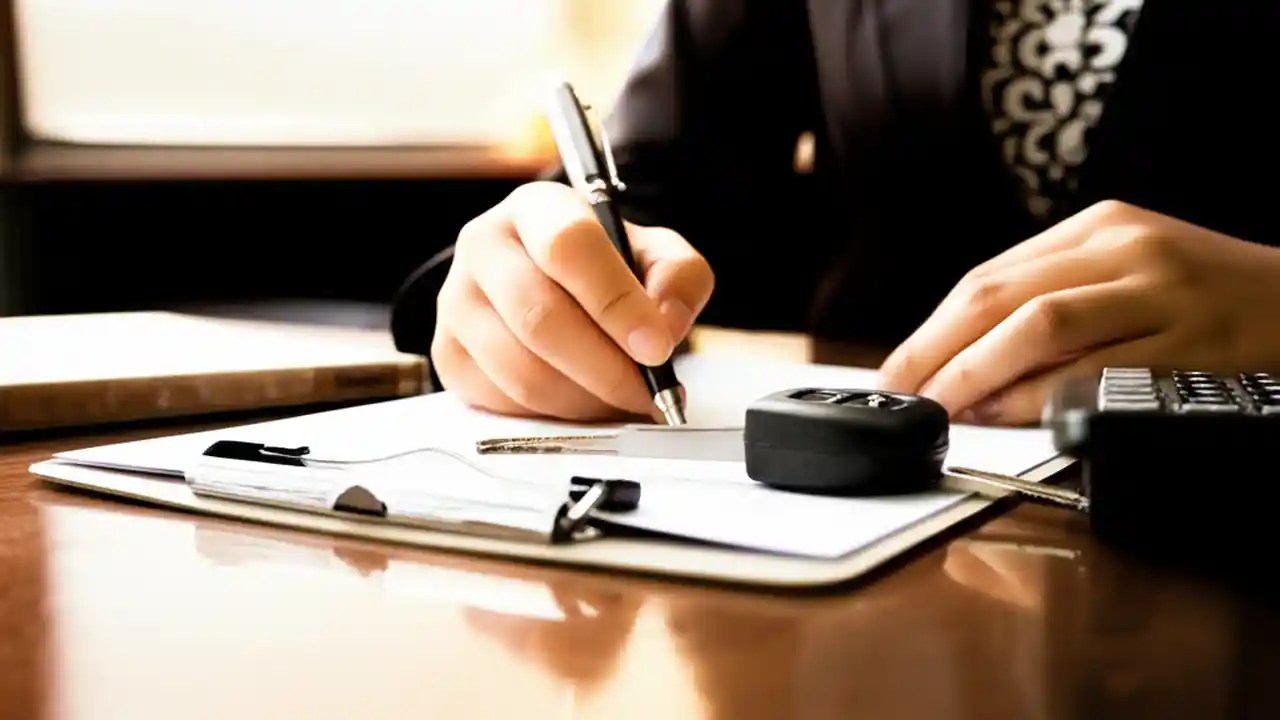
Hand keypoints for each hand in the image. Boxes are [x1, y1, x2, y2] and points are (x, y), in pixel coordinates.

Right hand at [430, 181, 713, 420]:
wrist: (548, 280)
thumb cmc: (602, 266)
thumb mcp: (654, 253)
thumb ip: (678, 278)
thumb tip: (665, 327)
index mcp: (536, 208)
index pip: (568, 248)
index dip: (616, 304)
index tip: (656, 348)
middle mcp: (483, 246)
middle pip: (540, 319)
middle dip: (605, 369)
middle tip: (646, 392)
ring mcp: (456, 302)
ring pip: (522, 373)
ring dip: (584, 401)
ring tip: (620, 401)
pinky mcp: (448, 355)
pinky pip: (503, 403)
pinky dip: (553, 417)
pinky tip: (582, 403)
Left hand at [877, 200, 1279, 424]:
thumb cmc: (1206, 294)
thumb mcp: (1128, 268)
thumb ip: (1052, 297)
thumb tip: (961, 355)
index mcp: (1099, 227)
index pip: (989, 277)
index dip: (931, 329)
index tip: (897, 371)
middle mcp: (1124, 250)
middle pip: (1000, 296)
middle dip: (936, 351)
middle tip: (902, 394)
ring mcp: (1162, 294)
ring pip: (1040, 326)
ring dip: (976, 373)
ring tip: (944, 408)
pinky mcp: (1192, 345)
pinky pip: (1098, 373)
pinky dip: (1042, 396)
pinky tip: (1010, 415)